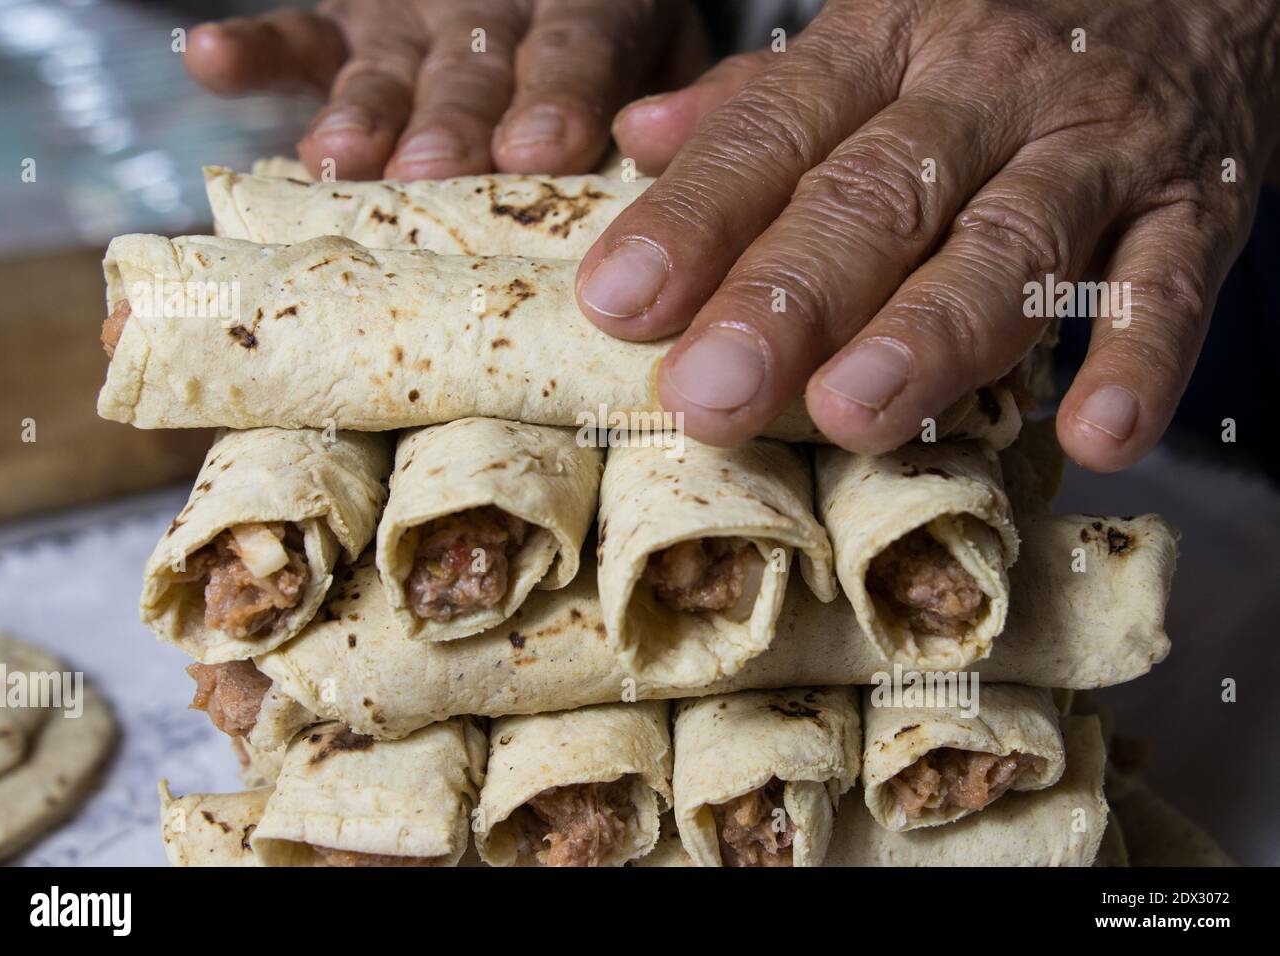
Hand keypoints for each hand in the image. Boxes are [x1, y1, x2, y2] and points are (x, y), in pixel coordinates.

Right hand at [185, 0, 708, 180]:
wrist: (551, 0)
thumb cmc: (621, 53)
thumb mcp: (669, 62)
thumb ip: (675, 99)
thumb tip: (667, 158)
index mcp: (592, 11)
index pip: (579, 46)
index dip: (558, 95)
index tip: (543, 150)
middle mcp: (494, 12)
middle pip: (473, 71)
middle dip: (456, 122)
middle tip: (437, 169)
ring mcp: (411, 23)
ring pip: (385, 69)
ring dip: (363, 114)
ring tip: (340, 159)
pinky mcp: (347, 31)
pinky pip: (298, 39)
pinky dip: (254, 51)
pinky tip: (208, 59)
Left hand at [580, 0, 1279, 470]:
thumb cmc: (1000, 37)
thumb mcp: (877, 41)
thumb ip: (761, 102)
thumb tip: (638, 142)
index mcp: (886, 43)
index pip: (772, 133)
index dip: (693, 219)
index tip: (620, 302)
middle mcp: (986, 88)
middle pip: (874, 196)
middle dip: (788, 301)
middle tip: (710, 394)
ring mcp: (1097, 146)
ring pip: (1010, 244)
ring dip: (930, 334)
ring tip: (854, 413)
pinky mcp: (1199, 205)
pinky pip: (1169, 285)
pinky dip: (1139, 359)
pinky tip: (1094, 434)